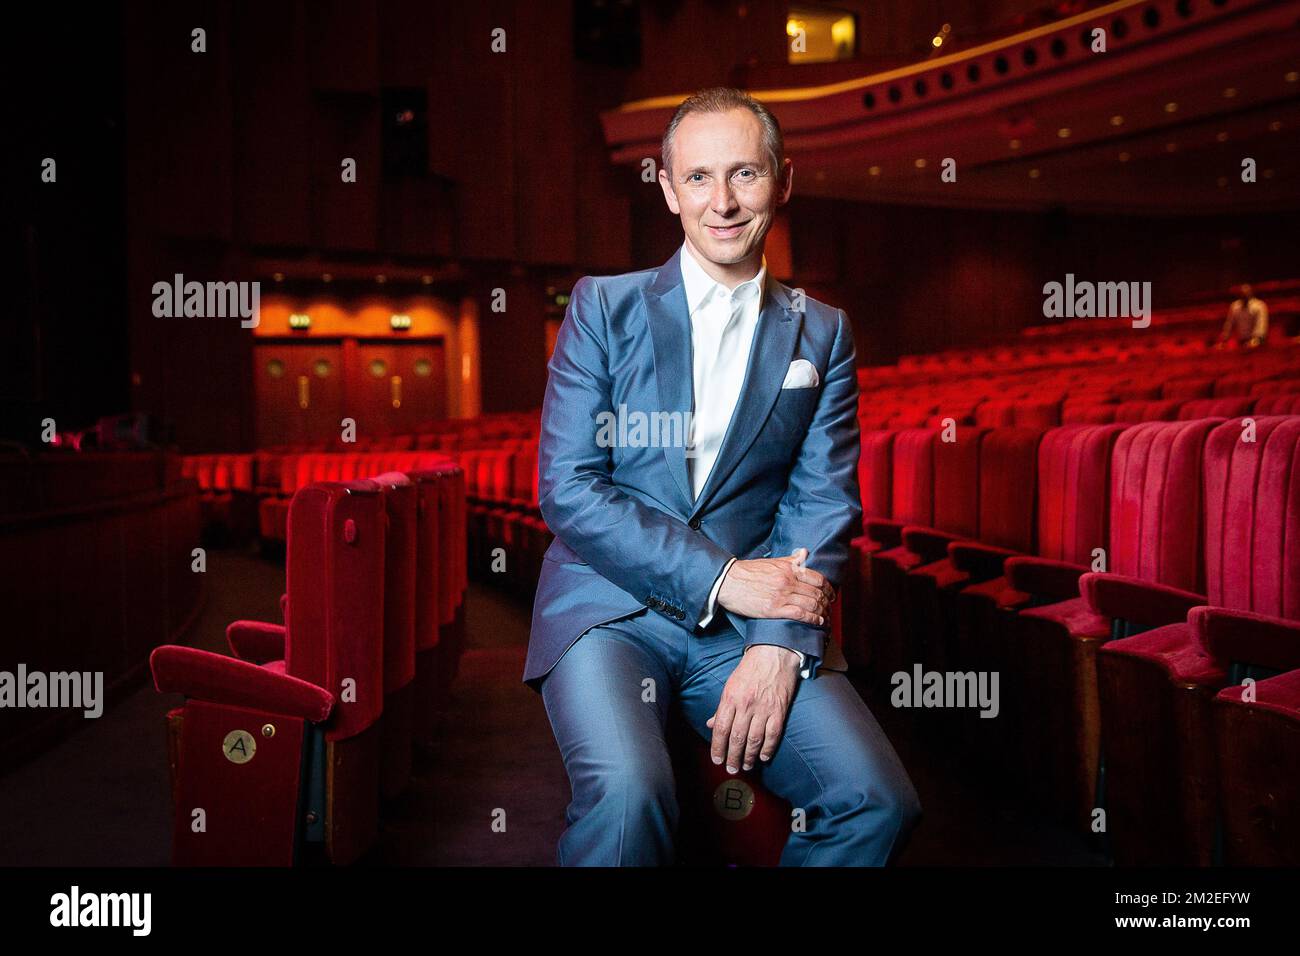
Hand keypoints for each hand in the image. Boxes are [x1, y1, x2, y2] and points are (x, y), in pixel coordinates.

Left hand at [707, 645, 799, 771]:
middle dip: (732, 757)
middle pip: (736, 738)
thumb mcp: (730, 684)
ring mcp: (763, 708)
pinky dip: (768, 748)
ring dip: (749, 756)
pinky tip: (763, 757)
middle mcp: (746, 705)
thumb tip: (710, 724)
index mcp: (730, 698)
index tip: (716, 759)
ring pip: (754, 739)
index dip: (717, 747)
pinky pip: (773, 734)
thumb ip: (721, 707)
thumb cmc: (751, 667)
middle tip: (731, 768)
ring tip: (746, 766)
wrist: (774, 652)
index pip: (720, 728)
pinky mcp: (779, 710)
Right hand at [716, 547, 833, 625]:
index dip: (828, 588)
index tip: (831, 594)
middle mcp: (788, 581)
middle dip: (827, 602)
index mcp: (788, 569)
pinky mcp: (774, 609)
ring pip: (811, 604)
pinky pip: (800, 615)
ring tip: (825, 617)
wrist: (728, 582)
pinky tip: (817, 622)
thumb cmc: (748, 572)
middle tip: (830, 608)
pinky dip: (812, 619)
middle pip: (816, 593)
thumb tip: (805, 552)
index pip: (817, 578)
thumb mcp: (771, 562)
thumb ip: (791, 559)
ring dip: (822, 612)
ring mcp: (782, 595)